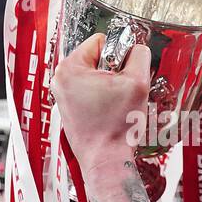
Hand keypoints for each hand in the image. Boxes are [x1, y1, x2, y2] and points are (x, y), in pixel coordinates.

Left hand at [52, 34, 150, 170]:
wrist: (106, 161)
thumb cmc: (116, 127)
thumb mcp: (138, 83)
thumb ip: (140, 55)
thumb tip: (137, 48)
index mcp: (70, 68)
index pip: (101, 41)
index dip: (119, 55)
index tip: (123, 77)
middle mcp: (60, 79)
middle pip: (98, 58)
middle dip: (114, 72)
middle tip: (120, 94)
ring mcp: (62, 95)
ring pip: (96, 76)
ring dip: (110, 86)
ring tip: (115, 105)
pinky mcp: (68, 108)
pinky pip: (91, 92)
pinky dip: (103, 98)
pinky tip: (109, 113)